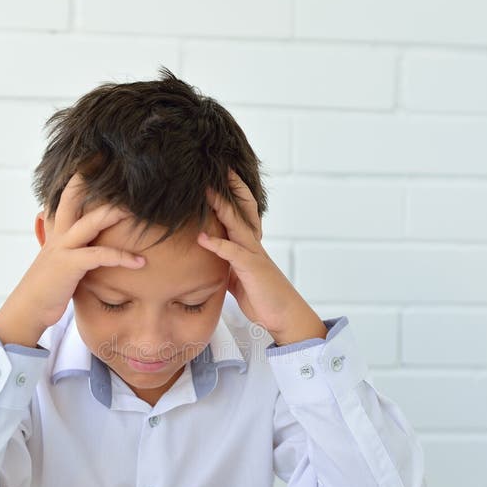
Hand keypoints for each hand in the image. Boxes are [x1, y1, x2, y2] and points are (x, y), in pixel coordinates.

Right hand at [0, 174, 144, 346]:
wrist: (29, 309)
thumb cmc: (48, 286)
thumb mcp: (57, 258)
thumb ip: (66, 242)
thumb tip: (71, 231)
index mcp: (56, 230)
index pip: (64, 196)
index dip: (76, 176)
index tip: (91, 159)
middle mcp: (58, 234)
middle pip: (72, 196)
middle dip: (88, 178)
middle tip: (110, 161)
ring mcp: (62, 248)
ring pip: (91, 221)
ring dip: (115, 213)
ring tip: (139, 210)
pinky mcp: (69, 265)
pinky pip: (99, 256)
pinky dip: (121, 257)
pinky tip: (139, 261)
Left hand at [197, 169, 326, 344]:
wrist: (284, 316)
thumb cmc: (262, 297)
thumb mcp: (238, 278)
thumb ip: (227, 265)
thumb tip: (211, 260)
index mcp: (249, 245)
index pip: (241, 213)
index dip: (231, 194)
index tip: (219, 177)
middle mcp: (253, 245)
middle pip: (241, 210)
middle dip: (229, 189)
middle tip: (214, 170)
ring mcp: (254, 255)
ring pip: (237, 225)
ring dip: (221, 208)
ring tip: (205, 192)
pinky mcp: (252, 270)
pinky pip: (233, 254)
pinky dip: (217, 245)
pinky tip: (202, 238)